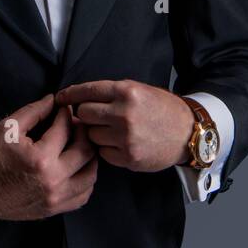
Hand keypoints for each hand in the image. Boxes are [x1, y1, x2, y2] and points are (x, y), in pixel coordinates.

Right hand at [0, 93, 98, 223]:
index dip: (67, 114)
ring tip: (79, 145)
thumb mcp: (8, 127)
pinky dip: (85, 180)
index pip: (65, 129)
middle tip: (75, 125)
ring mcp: (56, 198)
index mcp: (41, 158)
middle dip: (83, 132)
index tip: (65, 109)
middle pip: (86, 151)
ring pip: (90, 175)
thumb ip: (34, 110)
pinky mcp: (54, 209)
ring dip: (89, 157)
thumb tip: (54, 100)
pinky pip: (83, 196)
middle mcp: (53, 180)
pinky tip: (76, 168)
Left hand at [54, 80, 193, 172]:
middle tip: (94, 117)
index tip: (60, 98)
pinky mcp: (128, 157)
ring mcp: (125, 137)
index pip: (87, 91)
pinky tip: (120, 144)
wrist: (188, 133)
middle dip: (85, 115)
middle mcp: (124, 113)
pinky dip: (107, 149)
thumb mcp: (139, 90)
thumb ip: (111, 94)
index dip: (70, 94)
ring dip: (96, 133)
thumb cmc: (162, 109)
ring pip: (91, 135)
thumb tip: (78, 99)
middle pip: (84, 113)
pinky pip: (102, 152)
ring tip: (112, 131)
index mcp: (126, 92)